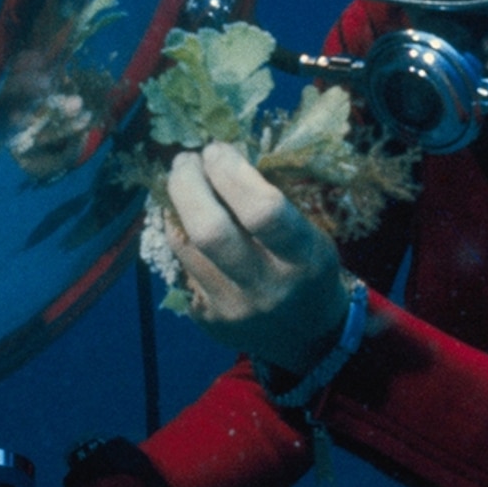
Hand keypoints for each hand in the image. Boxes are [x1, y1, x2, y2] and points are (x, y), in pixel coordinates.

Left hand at [166, 142, 351, 372]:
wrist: (308, 337)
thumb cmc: (309, 269)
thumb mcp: (310, 235)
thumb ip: (271, 202)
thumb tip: (218, 157)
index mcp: (303, 260)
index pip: (262, 211)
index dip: (231, 173)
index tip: (217, 149)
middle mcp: (266, 288)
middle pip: (209, 232)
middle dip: (188, 185)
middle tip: (186, 160)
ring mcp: (231, 308)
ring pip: (184, 247)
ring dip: (176, 206)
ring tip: (184, 183)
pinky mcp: (207, 320)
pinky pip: (181, 267)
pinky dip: (180, 237)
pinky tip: (187, 222)